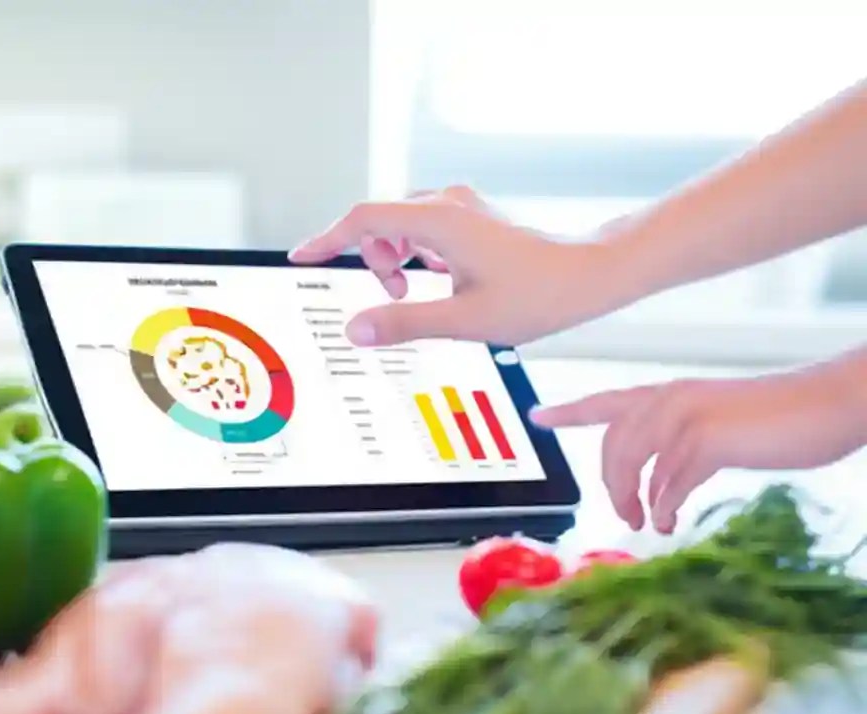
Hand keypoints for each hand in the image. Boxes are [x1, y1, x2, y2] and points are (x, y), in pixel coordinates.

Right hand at [288, 187, 626, 346]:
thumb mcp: (464, 320)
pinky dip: (418, 256)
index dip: (326, 239)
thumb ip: (404, 323)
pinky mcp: (470, 219)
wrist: (590, 275)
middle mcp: (447, 205)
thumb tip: (356, 329)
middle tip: (398, 296)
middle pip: (379, 223)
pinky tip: (444, 281)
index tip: (302, 256)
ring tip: (423, 291)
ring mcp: (460, 209)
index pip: (363, 220)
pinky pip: (423, 230)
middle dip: (375, 261)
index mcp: (439, 222)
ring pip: (400, 227)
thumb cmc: (539, 294)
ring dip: (397, 260)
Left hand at [531, 359, 866, 533]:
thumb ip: (678, 447)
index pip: (605, 402)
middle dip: (610, 484)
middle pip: (612, 445)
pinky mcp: (709, 439)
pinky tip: (668, 520)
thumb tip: (654, 489)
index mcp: (668, 393)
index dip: (568, 411)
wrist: (828, 405)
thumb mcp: (716, 429)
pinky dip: (664, 505)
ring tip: (645, 521)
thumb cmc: (778, 421)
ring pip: (634, 463)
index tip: (535, 417)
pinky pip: (669, 481)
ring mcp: (688, 416)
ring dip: (633, 498)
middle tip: (625, 516)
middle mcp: (670, 398)